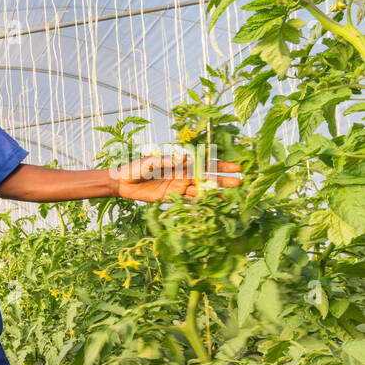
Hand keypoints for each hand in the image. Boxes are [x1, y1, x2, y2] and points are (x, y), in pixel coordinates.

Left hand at [114, 153, 242, 201]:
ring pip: (201, 190)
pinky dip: (199, 204)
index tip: (237, 167)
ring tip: (231, 197)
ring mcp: (178, 187)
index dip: (221, 165)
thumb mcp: (151, 162)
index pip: (205, 163)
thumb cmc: (136, 168)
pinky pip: (188, 202)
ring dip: (215, 193)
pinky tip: (212, 207)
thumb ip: (167, 161)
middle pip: (207, 178)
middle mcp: (183, 175)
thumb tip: (185, 157)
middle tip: (241, 182)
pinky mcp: (171, 198)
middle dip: (224, 180)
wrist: (122, 182)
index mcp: (181, 163)